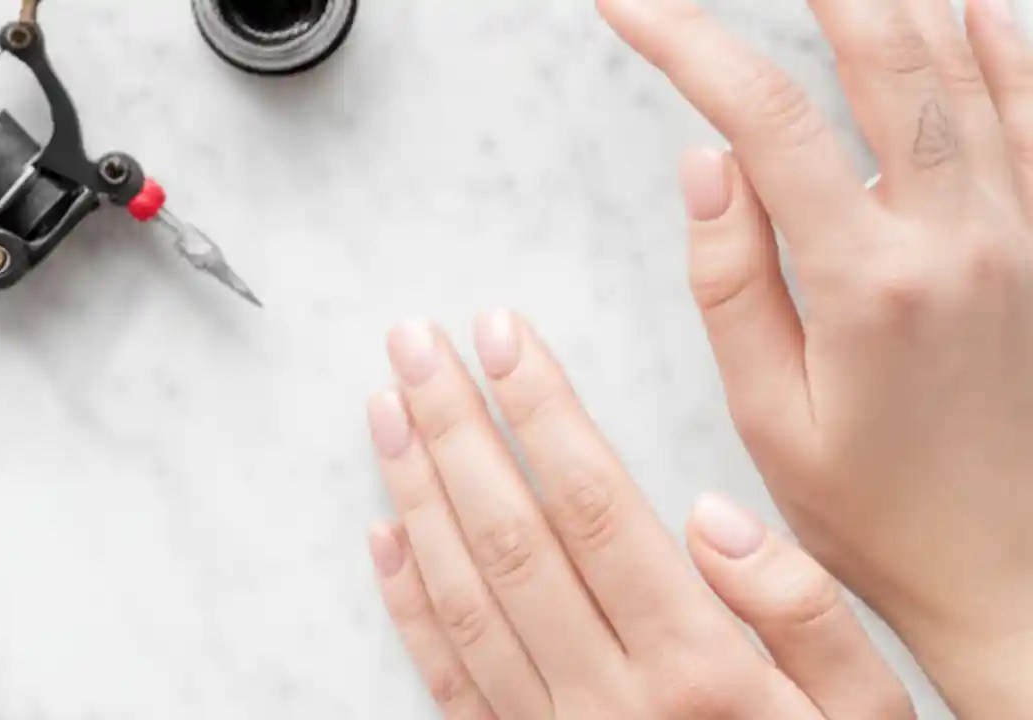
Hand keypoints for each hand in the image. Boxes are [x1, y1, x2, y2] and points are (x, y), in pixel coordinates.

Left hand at [364, 315, 909, 718]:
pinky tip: (383, 534)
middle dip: (455, 428)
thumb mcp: (864, 714)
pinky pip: (445, 678)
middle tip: (416, 344)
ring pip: (464, 595)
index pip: (593, 505)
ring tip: (386, 409)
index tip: (501, 337)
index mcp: (695, 668)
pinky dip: (406, 601)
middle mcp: (607, 697)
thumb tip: (711, 514)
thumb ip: (801, 612)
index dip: (540, 411)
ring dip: (416, 492)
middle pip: (511, 536)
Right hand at [594, 0, 1032, 711]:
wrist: (1015, 578)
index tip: (625, 5)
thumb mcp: (769, 419)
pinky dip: (1003, 49)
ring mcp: (1018, 234)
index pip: (765, 120)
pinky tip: (977, 8)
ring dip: (892, 3)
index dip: (686, 42)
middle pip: (882, 54)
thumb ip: (731, 282)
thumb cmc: (879, 515)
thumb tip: (705, 161)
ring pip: (962, 67)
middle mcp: (958, 238)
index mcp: (868, 284)